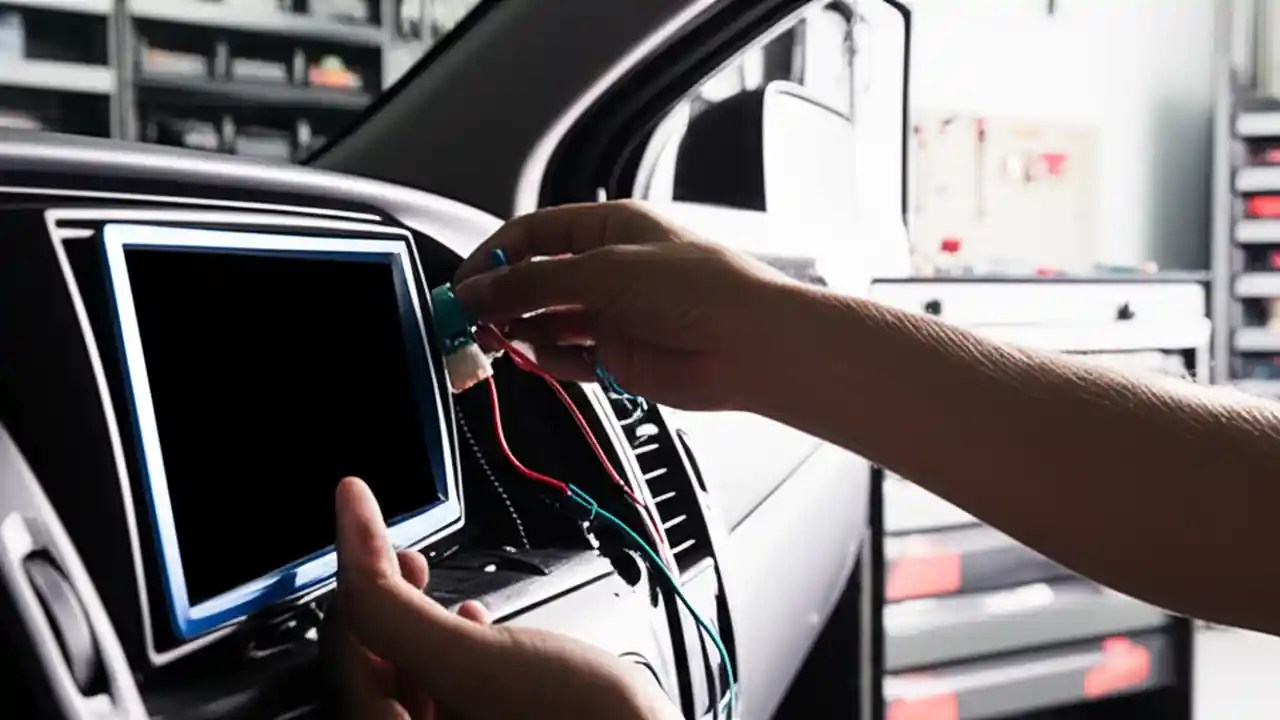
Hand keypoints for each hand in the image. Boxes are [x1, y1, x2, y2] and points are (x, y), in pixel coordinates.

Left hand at [332, 477, 676, 719]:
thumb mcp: (471, 662)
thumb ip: (391, 606)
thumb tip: (350, 528)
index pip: (342, 652)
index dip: (351, 570)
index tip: (357, 506)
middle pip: (368, 667)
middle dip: (381, 599)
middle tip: (401, 552)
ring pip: (407, 675)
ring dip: (414, 618)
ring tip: (426, 578)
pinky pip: (447, 687)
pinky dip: (452, 644)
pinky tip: (474, 622)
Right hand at [454, 200, 794, 410]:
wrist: (749, 344)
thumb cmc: (699, 287)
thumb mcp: (603, 270)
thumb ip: (534, 282)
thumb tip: (480, 290)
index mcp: (610, 227)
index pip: (534, 234)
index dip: (494, 255)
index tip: (463, 282)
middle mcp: (610, 269)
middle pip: (536, 280)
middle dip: (501, 298)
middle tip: (467, 318)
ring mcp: (614, 314)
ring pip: (548, 321)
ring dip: (518, 330)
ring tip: (492, 338)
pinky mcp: (620, 358)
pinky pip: (568, 358)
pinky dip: (546, 359)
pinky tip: (530, 356)